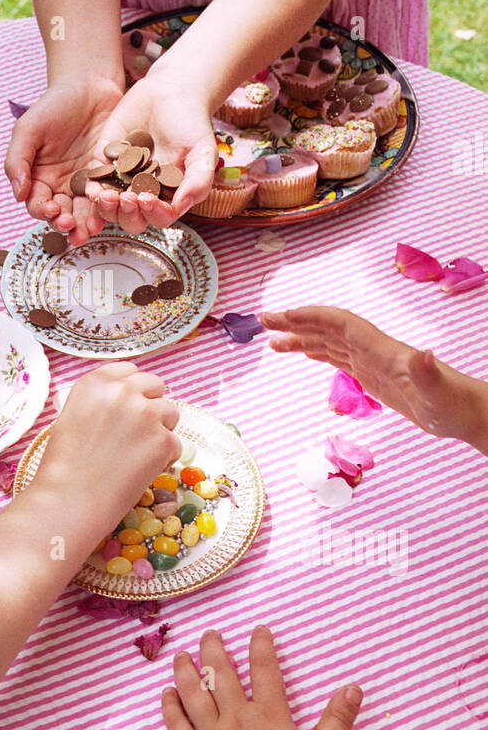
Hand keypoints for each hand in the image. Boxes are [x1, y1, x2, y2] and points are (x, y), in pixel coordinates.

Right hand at [4, 75, 123, 245]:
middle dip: (67, 224)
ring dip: (88, 224)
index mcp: (39, 178)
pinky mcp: (111, 177)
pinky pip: (110, 196)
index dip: (43, 212)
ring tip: (92, 230)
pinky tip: (114, 210)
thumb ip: (17, 161)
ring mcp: (88, 183)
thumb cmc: (54, 104)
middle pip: (62, 214)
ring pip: (86, 211)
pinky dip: (111, 206)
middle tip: (73, 227)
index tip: (52, 210)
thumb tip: (17, 194)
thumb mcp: (28, 129)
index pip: (38, 204)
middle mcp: (62, 185)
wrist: (90, 85)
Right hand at [35, 363, 180, 542]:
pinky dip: (163, 458)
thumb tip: (130, 400)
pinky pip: (175, 443)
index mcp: (95, 382)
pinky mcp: (163, 440)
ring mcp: (146, 414)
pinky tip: (139, 471)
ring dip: (160, 430)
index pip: (129, 370)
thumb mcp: (73, 416)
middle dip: (150, 406)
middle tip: (136, 434)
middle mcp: (122, 391)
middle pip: (155, 385)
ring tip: (136, 455)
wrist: (69, 500)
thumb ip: (101, 401)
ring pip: (170, 413)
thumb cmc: (64, 466)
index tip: (127, 408)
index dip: (132, 390)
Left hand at [88, 69, 218, 234]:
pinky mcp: (105, 162)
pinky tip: (91, 186)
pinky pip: (95, 181)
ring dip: (106, 207)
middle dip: (127, 213)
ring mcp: (123, 179)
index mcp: (168, 195)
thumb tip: (181, 205)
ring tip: (104, 196)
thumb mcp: (204, 152)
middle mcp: (144, 192)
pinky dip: (92, 187)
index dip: (153, 212)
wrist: (171, 93)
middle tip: (125, 198)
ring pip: (110, 206)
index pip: (160, 216)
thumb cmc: (192, 124)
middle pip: (131, 218)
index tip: (148, 199)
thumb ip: (199, 180)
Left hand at [162, 626, 362, 729]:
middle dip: (213, 648)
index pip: (264, 669)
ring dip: (186, 670)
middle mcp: (237, 719)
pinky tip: (166, 693)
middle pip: (221, 673)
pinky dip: (169, 706)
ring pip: (193, 693)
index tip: (258, 630)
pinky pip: (175, 725)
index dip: (261, 645)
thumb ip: (339, 720)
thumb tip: (355, 686)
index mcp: (270, 716)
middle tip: (209, 634)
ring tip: (181, 655)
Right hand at [261, 306, 487, 448]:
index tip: (282, 316)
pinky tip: (304, 353)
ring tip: (272, 342)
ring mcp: (372, 362)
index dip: (310, 316)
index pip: (339, 323)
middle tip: (263, 321)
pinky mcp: (372, 376)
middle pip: (327, 328)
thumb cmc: (454, 403)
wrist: (466, 412)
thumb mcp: (440, 391)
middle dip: (295, 322)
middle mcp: (373, 349)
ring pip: (328, 343)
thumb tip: (424, 354)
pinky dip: (317, 352)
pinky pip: (338, 359)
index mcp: (381, 348)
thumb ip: (428, 372)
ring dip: (301, 338)